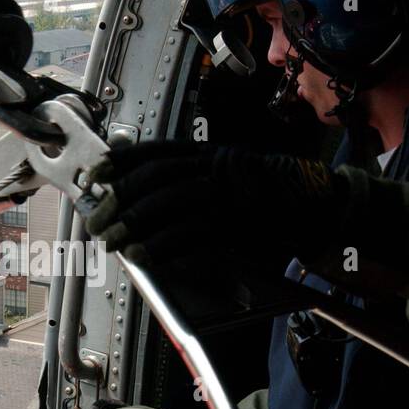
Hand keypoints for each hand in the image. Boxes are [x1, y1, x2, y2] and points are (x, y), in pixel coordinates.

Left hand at [84, 141, 348, 266]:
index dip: (120, 163)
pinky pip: (192, 235)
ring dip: (134, 226)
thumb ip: (186, 178)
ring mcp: (227, 195)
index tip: (95, 176)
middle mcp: (214, 168)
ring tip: (113, 243)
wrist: (312, 205)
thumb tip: (135, 197)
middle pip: (155, 179)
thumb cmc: (262, 195)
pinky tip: (144, 256)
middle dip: (119, 201)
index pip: (154, 152)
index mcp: (207, 154)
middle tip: (97, 223)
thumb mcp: (223, 174)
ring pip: (169, 205)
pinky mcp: (237, 224)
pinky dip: (162, 247)